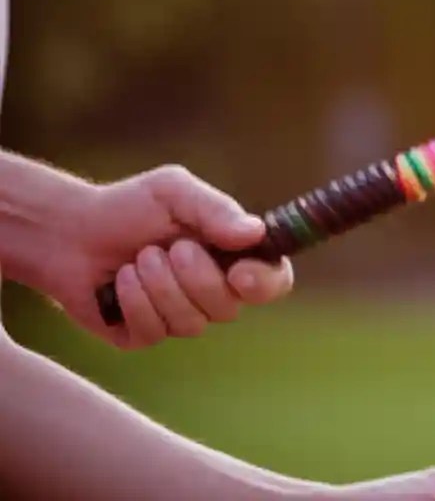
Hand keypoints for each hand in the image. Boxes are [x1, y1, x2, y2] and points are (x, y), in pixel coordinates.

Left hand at [35, 164, 292, 348]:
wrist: (69, 233)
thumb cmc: (127, 207)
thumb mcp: (172, 192)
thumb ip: (215, 209)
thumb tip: (255, 232)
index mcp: (232, 256)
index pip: (274, 281)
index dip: (264, 283)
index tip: (238, 272)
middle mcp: (214, 291)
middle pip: (229, 307)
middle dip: (194, 278)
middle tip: (167, 249)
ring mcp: (182, 316)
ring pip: (192, 324)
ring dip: (160, 287)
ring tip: (138, 259)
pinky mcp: (147, 334)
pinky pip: (155, 333)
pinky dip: (134, 302)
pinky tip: (120, 282)